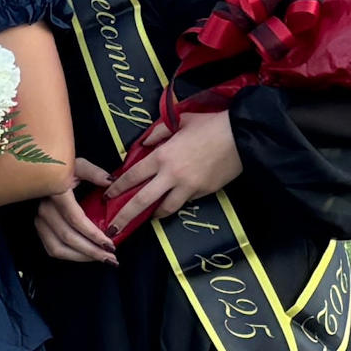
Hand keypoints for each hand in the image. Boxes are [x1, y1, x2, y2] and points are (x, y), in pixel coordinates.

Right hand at [32, 160, 122, 264]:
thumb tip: (111, 182)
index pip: (75, 219)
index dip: (93, 234)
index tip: (110, 244)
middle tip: (111, 257)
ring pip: (59, 248)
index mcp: (56, 193)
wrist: (39, 174)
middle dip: (91, 251)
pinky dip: (70, 256)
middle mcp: (44, 210)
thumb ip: (94, 173)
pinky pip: (53, 249)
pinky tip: (85, 256)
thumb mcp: (77, 165)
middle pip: (68, 238)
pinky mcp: (39, 228)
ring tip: (101, 259)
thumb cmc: (60, 169)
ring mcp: (39, 221)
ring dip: (81, 257)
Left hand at [98, 107, 239, 230]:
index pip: (132, 176)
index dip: (117, 188)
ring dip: (154, 214)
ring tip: (147, 217)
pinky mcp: (204, 192)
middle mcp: (172, 175)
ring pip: (165, 208)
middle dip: (124, 216)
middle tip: (113, 228)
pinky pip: (186, 201)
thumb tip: (144, 143)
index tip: (107, 196)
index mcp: (162, 156)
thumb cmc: (211, 125)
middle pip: (141, 201)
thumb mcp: (180, 122)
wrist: (243, 135)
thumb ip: (158, 133)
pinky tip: (173, 202)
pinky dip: (177, 202)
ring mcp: (189, 187)